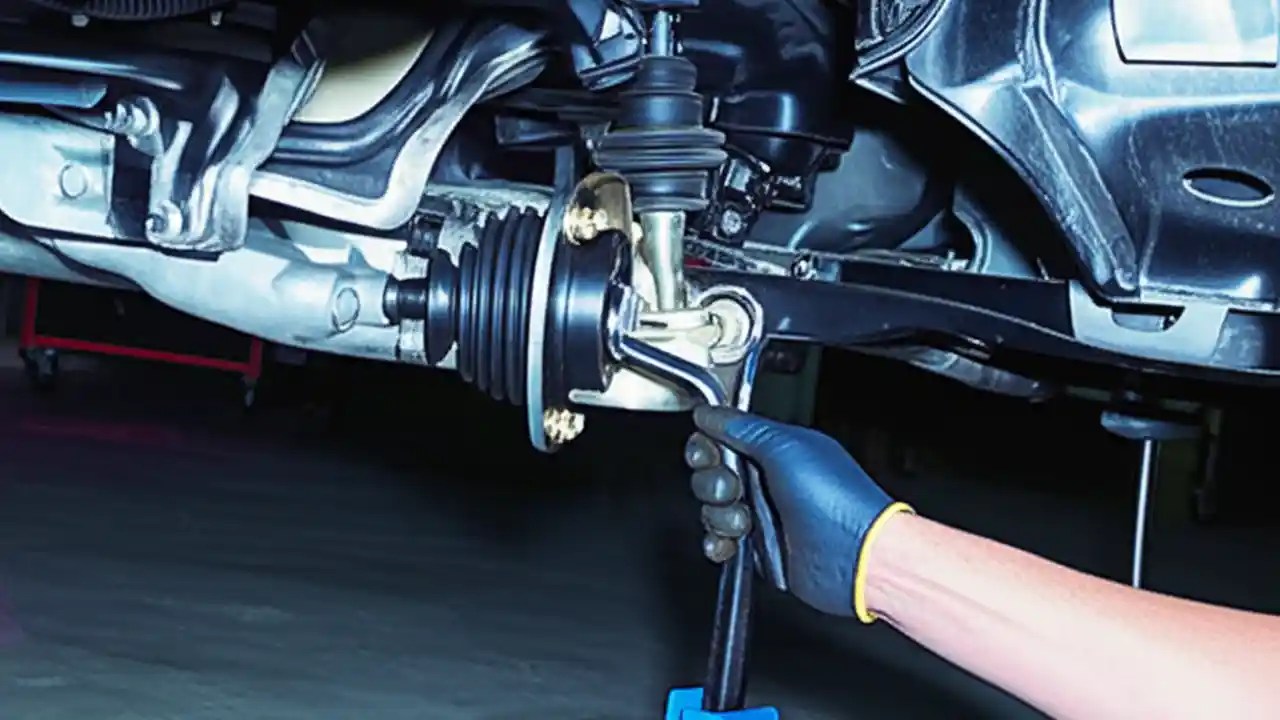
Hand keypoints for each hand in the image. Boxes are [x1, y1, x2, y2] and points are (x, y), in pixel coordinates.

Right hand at [684, 406, 912, 619]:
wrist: (855, 557)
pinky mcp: (760, 547)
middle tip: (732, 490)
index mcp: (777, 449)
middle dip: (713, 482)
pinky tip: (729, 543)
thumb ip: (741, 427)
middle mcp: (769, 479)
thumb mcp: (786, 448)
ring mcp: (764, 514)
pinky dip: (718, 542)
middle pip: (712, 473)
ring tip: (743, 522)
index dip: (708, 446)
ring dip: (719, 516)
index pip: (724, 438)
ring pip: (713, 508)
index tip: (709, 455)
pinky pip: (721, 540)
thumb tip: (709, 412)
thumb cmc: (835, 501)